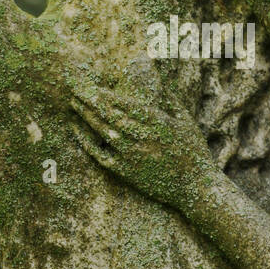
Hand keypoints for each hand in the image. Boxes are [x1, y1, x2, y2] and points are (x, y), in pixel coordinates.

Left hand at [63, 62, 215, 213]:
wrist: (195, 187)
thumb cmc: (194, 152)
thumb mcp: (186, 122)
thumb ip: (170, 100)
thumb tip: (159, 80)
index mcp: (159, 123)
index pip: (127, 104)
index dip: (108, 94)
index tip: (94, 85)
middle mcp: (143, 137)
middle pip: (110, 114)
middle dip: (91, 100)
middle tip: (75, 88)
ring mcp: (132, 155)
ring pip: (102, 131)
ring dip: (86, 115)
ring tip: (73, 103)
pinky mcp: (126, 172)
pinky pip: (100, 155)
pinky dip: (86, 142)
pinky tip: (76, 130)